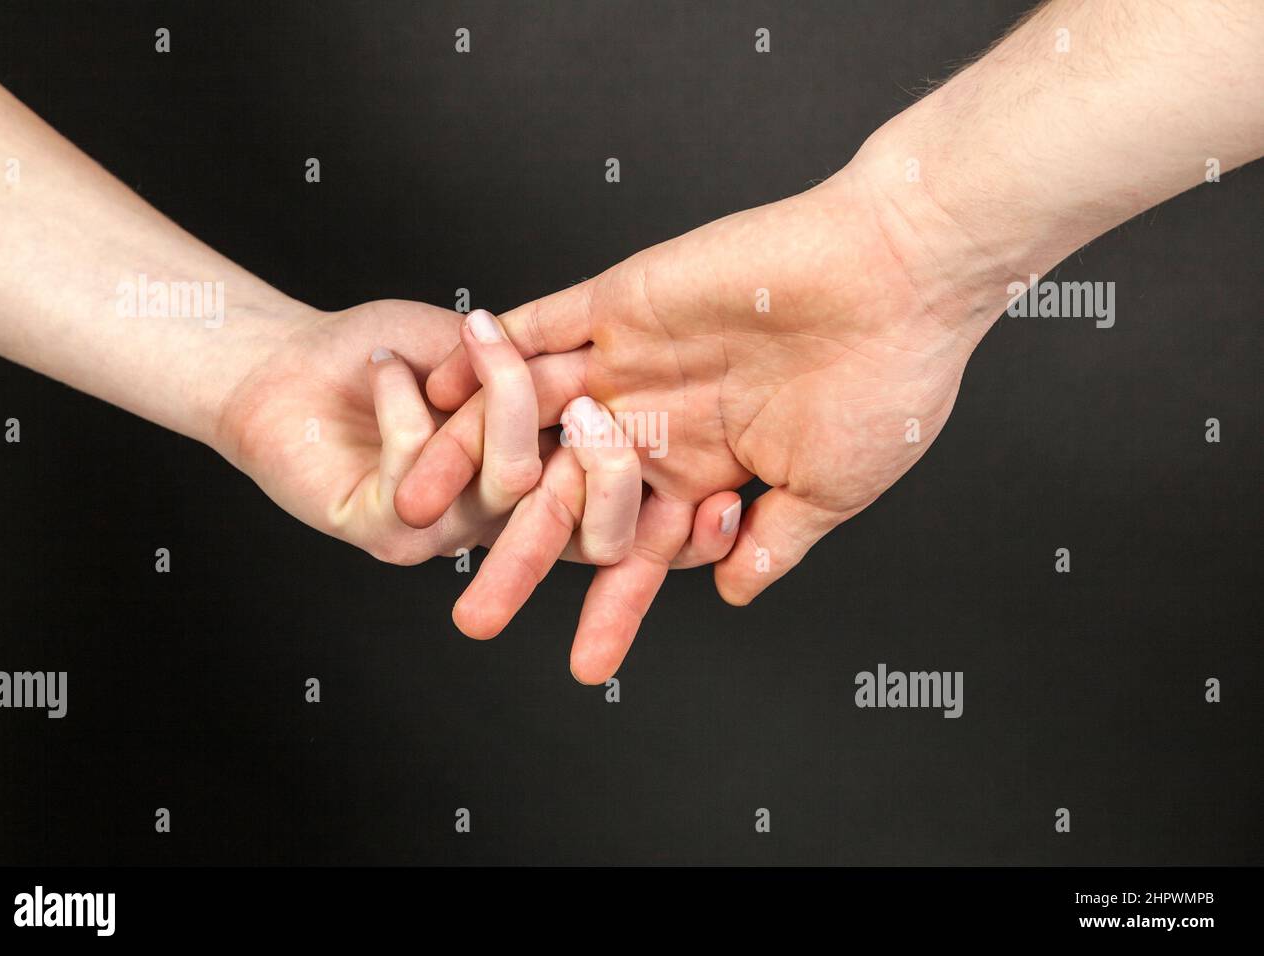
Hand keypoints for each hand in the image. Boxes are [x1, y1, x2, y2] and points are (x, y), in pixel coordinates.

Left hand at [215, 300, 738, 683]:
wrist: (278, 363)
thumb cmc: (386, 347)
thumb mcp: (492, 341)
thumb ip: (558, 369)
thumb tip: (638, 393)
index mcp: (546, 478)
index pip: (631, 516)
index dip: (681, 525)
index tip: (722, 502)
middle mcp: (507, 515)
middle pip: (590, 527)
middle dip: (608, 477)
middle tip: (608, 420)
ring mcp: (450, 530)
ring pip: (514, 491)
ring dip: (503, 407)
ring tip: (474, 340)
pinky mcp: (386, 531)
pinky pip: (424, 483)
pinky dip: (410, 411)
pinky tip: (385, 371)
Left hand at [401, 147, 980, 604]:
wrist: (901, 271)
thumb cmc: (887, 384)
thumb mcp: (828, 490)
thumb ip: (772, 542)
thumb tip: (730, 594)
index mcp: (710, 467)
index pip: (646, 549)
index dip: (617, 607)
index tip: (586, 666)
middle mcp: (662, 417)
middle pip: (571, 496)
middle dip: (521, 556)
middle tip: (470, 613)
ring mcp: (637, 362)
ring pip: (536, 417)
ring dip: (475, 458)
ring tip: (414, 508)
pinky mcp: (622, 303)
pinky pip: (540, 331)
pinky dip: (490, 358)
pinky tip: (438, 395)